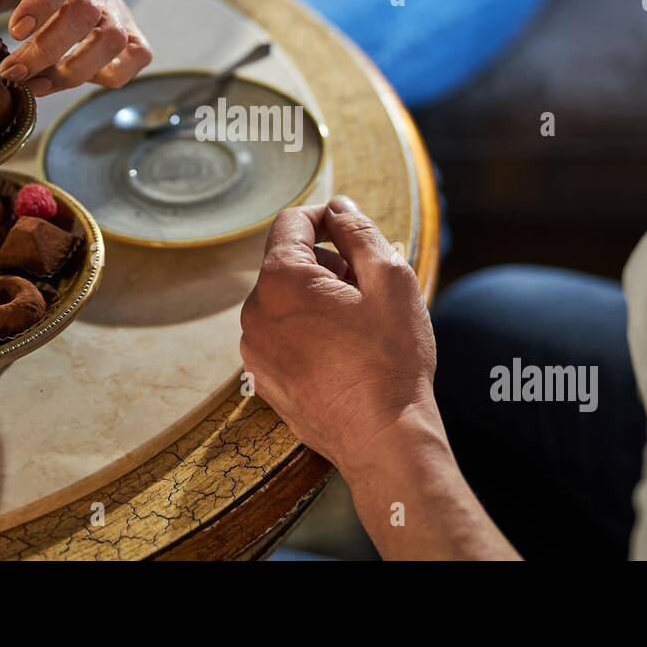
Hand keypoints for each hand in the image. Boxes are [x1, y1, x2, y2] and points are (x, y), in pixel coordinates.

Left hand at [0, 0, 152, 95]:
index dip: (44, 1)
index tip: (14, 32)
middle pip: (88, 12)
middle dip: (48, 50)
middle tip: (12, 72)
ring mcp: (114, 5)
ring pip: (116, 40)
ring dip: (76, 71)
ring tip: (39, 84)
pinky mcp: (126, 30)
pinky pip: (138, 55)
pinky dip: (112, 75)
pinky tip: (72, 78)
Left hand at [239, 196, 436, 471]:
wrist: (382, 439)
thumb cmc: (391, 360)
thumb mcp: (390, 279)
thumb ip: (358, 232)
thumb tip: (339, 207)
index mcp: (281, 280)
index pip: (291, 222)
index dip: (326, 218)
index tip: (353, 233)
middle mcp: (255, 312)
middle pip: (287, 262)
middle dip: (325, 264)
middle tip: (366, 290)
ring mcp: (255, 350)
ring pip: (284, 301)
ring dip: (317, 299)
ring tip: (357, 326)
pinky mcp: (263, 379)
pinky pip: (282, 337)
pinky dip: (307, 333)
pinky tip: (343, 354)